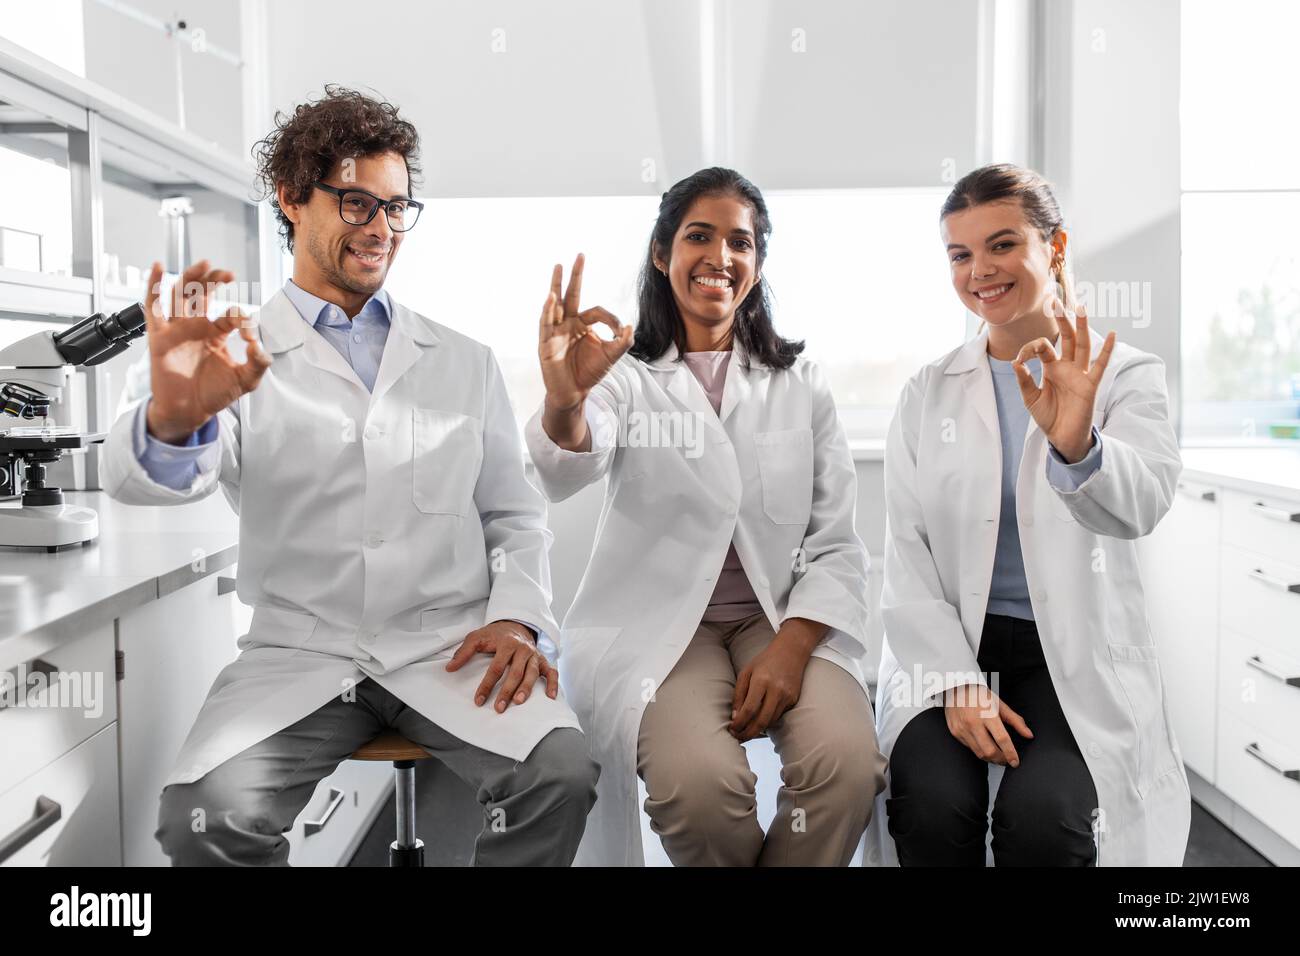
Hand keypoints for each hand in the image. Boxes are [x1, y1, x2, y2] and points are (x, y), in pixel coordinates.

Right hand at [143, 260, 271, 443]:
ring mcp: (176, 330)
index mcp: (216, 334)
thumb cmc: (214, 395)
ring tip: (203, 265)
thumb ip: (258, 364)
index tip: (248, 330)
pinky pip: (153, 307)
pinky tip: (158, 268)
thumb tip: (260, 346)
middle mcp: (196, 327)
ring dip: (190, 278)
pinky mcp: (158, 337)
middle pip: (202, 294)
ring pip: (180, 295)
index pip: (229, 314)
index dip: (240, 316)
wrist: (188, 412)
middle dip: (214, 281)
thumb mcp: (245, 380)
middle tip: (227, 273)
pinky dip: (154, 285)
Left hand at [445, 620, 557, 712]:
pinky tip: (551, 698)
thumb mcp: (476, 637)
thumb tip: (449, 668)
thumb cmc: (494, 635)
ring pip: (533, 674)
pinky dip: (554, 684)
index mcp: (507, 643)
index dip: (487, 685)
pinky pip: (552, 672)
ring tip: (519, 702)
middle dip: (507, 691)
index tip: (478, 700)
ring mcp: (534, 655)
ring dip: (526, 689)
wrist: (515, 624)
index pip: (496, 667)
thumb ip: (463, 652)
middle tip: (499, 708)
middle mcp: (523, 649)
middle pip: (515, 672)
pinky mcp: (543, 660)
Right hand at [538, 253, 633, 416]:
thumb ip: (623, 343)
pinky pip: (546, 323)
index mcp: (582, 324)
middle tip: (580, 255)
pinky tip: (551, 297)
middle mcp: (567, 323)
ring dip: (556, 285)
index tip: (620, 332)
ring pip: (555, 304)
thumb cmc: (589, 372)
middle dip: (576, 275)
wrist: (574, 393)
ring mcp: (555, 331)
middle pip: (571, 294)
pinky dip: (548, 310)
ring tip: (559, 266)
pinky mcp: (545, 342)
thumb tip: (630, 327)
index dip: (611, 318)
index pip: (596, 311)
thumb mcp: (611, 356)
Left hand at [729, 621, 821, 740]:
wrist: (791, 651)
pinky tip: (759, 721)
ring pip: (771, 721)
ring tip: (746, 731)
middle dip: (748, 734)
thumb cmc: (765, 661)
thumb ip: (739, 695)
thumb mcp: (746, 672)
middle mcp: (776, 690)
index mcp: (761, 680)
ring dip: (758, 730)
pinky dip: (768, 721)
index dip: (739, 723)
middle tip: (738, 738)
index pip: (749, 709)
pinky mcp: (794, 700)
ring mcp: (787, 696)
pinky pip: (778, 716)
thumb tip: (735, 717)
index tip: (732, 729)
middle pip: (761, 721)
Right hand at [942, 683, 1032, 766]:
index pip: (1002, 739)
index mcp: (987, 714)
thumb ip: (1015, 720)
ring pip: (979, 753)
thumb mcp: (999, 704)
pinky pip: (970, 748)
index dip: (1010, 753)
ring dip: (991, 759)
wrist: (956, 687)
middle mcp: (973, 722)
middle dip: (1001, 760)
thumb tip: (1029, 735)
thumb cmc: (980, 694)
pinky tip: (984, 747)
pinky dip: (979, 751)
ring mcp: (962, 728)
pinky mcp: (955, 732)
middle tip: (1007, 760)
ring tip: (997, 756)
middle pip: (990, 751)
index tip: (1015, 762)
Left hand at [1012, 303, 1115, 463]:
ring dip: (1081, 327)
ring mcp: (1080, 374)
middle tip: (1055, 300)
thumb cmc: (1048, 417)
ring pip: (1082, 345)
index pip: (1043, 347)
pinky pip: (1100, 365)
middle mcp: (1067, 367)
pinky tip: (1112, 334)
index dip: (1029, 348)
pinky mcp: (1090, 385)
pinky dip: (1107, 350)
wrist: (1061, 437)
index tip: (1020, 359)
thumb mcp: (1030, 398)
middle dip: (1062, 320)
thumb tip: (1016, 362)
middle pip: (1067, 338)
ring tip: (1080, 307)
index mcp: (1052, 368)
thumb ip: (1024, 380)